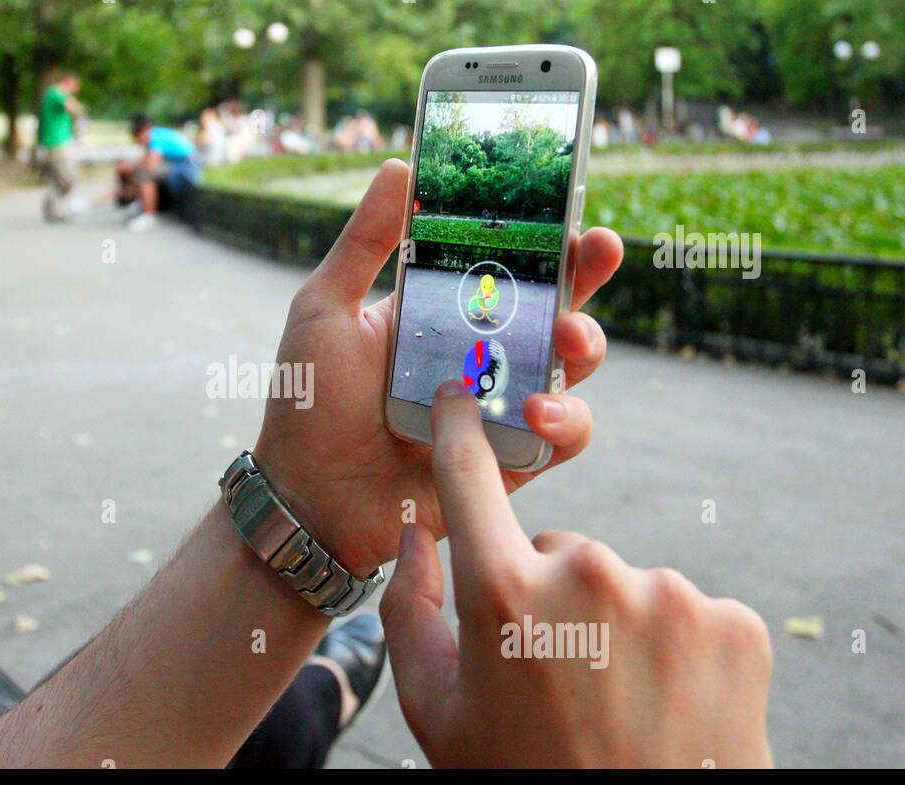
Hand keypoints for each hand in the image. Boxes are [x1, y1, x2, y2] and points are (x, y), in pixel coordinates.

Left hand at [252, 159, 622, 573]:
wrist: (305, 498)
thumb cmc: (307, 403)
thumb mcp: (325, 310)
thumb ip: (365, 243)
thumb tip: (400, 165)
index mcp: (442, 312)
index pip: (507, 262)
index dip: (546, 231)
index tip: (571, 198)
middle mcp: (480, 355)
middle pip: (555, 305)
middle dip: (586, 274)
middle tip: (599, 248)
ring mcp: (498, 408)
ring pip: (570, 369)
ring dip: (582, 344)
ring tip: (564, 336)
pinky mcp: (509, 462)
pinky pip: (559, 438)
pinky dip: (562, 422)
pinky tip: (533, 411)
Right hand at [378, 381, 772, 766]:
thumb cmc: (519, 779)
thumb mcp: (435, 711)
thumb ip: (408, 611)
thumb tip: (414, 534)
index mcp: (502, 596)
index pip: (470, 481)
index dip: (462, 431)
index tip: (462, 395)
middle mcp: (588, 576)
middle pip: (556, 549)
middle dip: (548, 594)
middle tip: (552, 671)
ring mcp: (670, 596)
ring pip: (623, 581)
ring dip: (614, 621)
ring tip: (612, 697)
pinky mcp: (733, 623)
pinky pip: (685, 609)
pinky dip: (674, 644)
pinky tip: (663, 699)